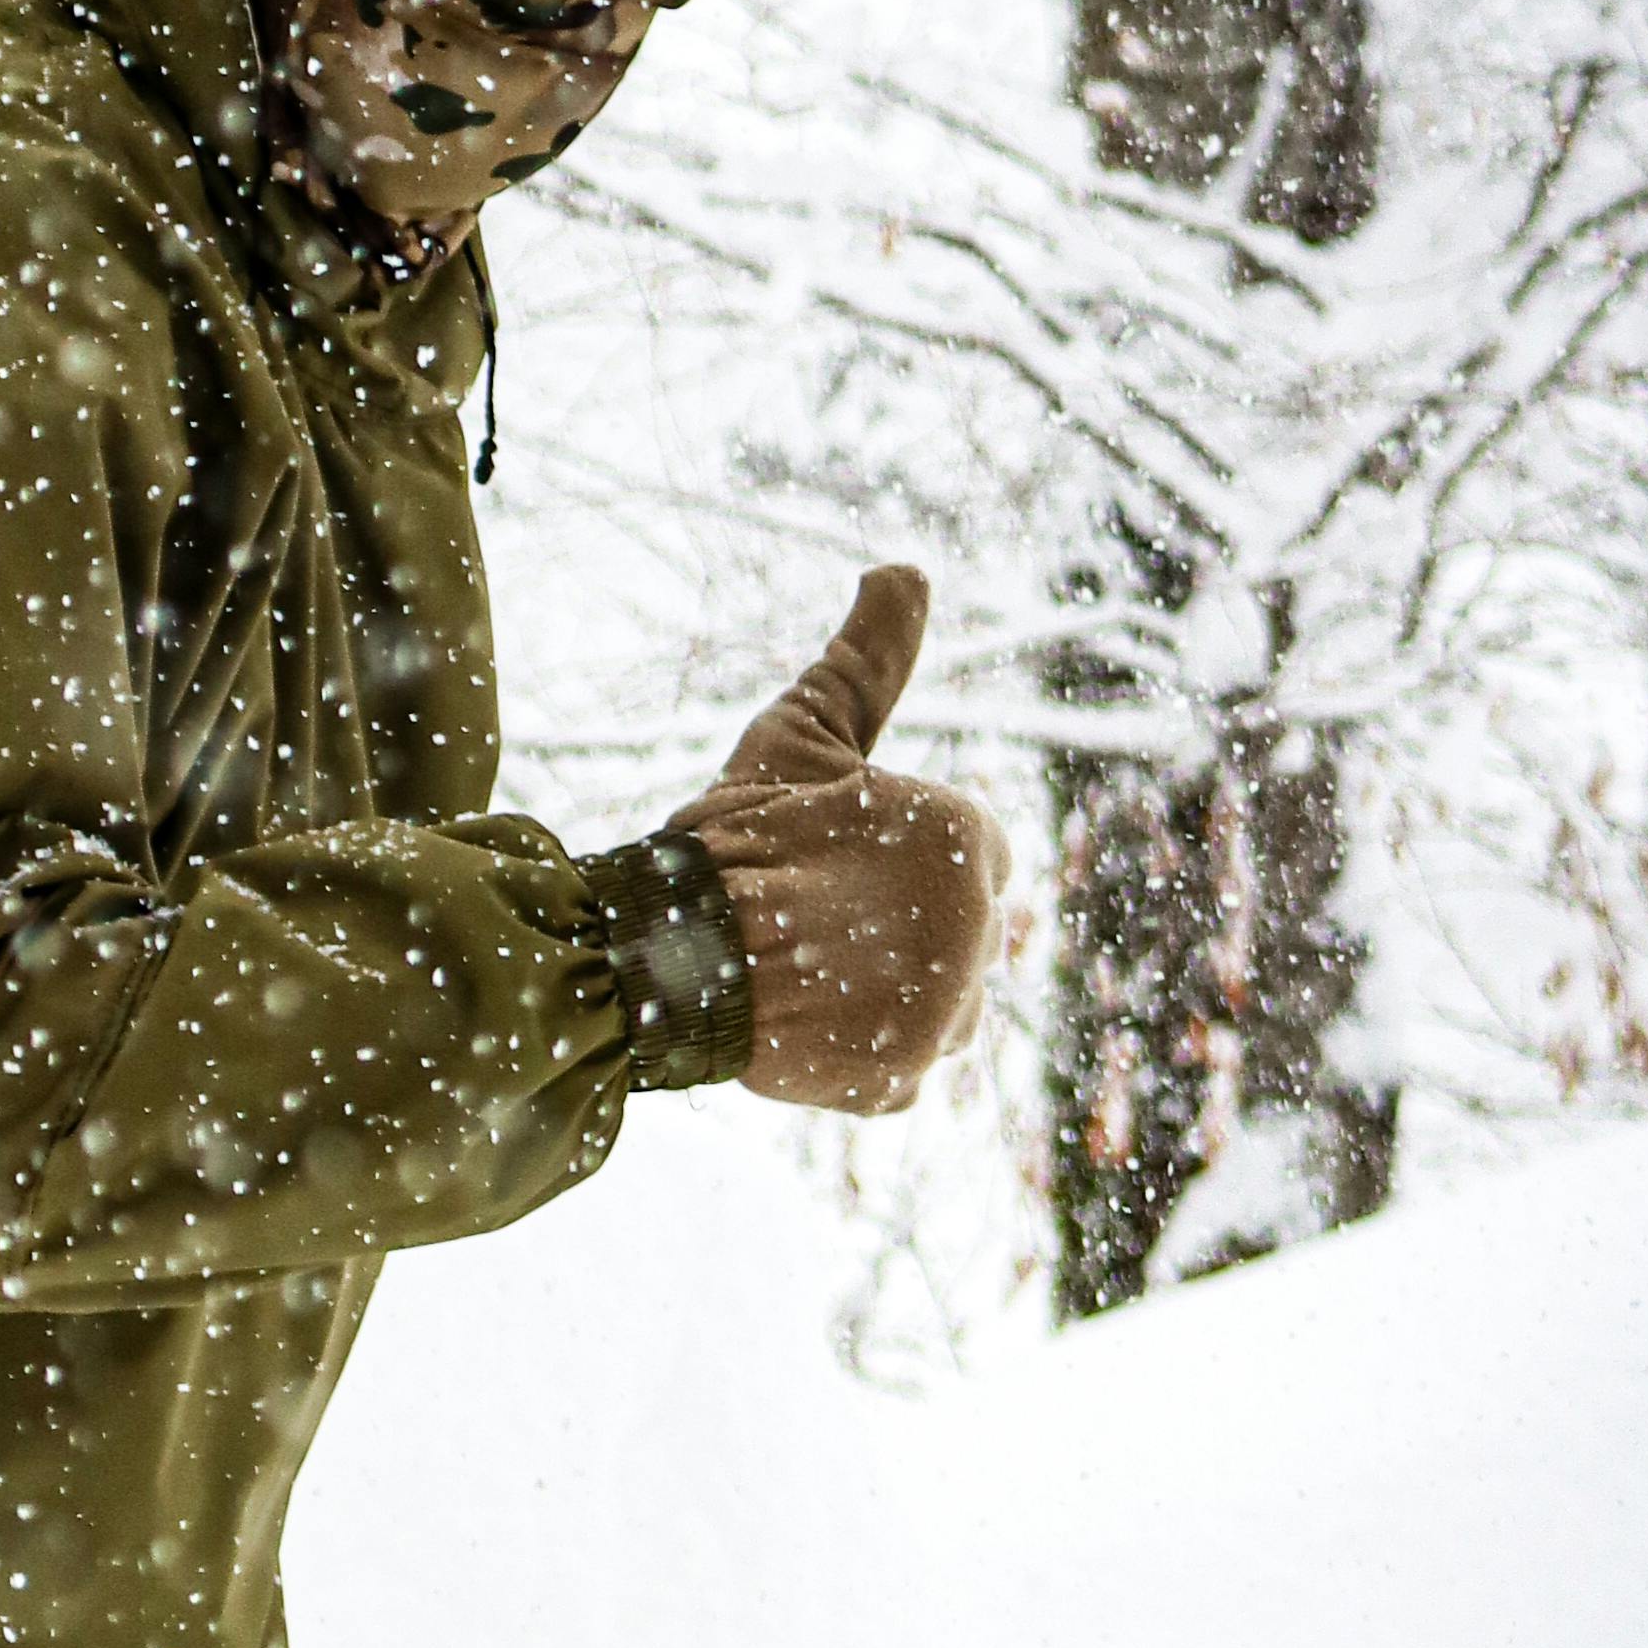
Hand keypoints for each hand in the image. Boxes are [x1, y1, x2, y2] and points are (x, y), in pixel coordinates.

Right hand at [668, 567, 1009, 1116]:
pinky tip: (796, 1025)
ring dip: (871, 997)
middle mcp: (978, 926)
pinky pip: (892, 1073)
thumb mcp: (803, 732)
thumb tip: (905, 568)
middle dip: (877, 933)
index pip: (955, 860)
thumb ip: (869, 656)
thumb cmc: (733, 837)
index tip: (824, 871)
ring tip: (798, 974)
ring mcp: (944, 1010)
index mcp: (967, 838)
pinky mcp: (901, 1079)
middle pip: (942, 938)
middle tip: (802, 924)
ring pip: (926, 1009)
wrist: (670, 946)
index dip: (880, 865)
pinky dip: (846, 1059)